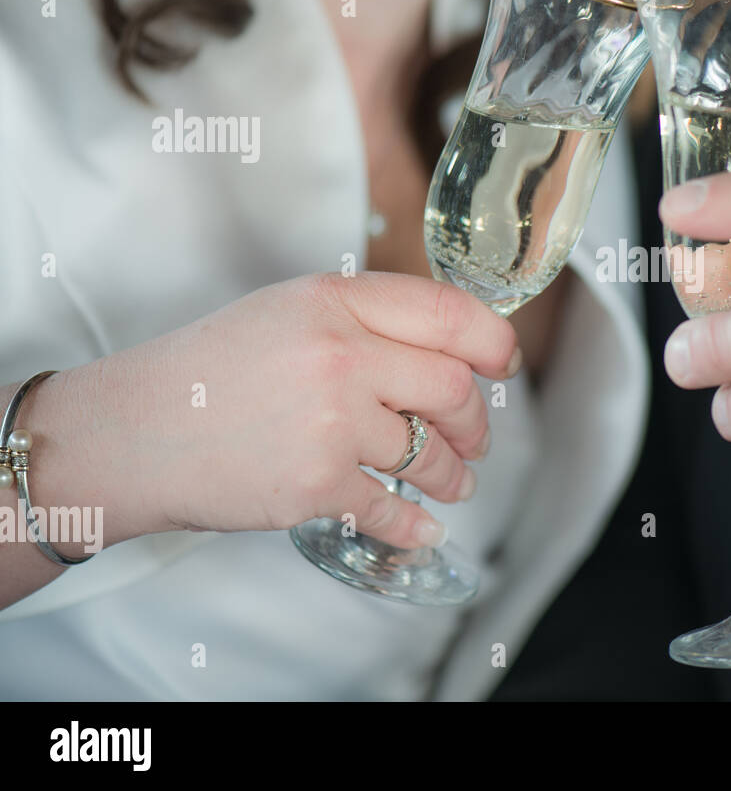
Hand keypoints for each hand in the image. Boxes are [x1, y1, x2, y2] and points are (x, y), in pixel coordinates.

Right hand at [24, 272, 518, 550]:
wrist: (130, 431)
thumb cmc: (210, 370)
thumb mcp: (288, 312)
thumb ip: (366, 319)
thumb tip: (449, 350)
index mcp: (336, 301)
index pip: (449, 315)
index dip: (492, 343)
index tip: (503, 364)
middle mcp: (340, 356)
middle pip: (453, 388)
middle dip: (476, 421)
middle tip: (474, 438)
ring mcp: (331, 423)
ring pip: (430, 453)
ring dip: (453, 473)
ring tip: (454, 480)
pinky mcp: (315, 485)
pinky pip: (392, 509)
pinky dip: (414, 524)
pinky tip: (422, 527)